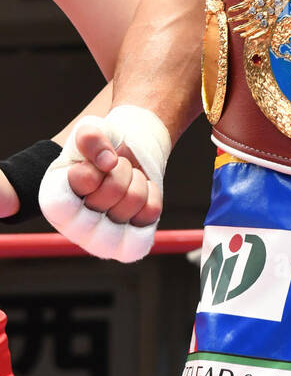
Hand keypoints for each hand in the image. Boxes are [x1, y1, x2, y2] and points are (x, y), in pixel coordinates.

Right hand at [39, 106, 170, 261]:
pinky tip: (138, 192)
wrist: (125, 160)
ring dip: (137, 179)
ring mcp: (101, 241)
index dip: (88, 175)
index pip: (65, 202)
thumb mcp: (90, 131)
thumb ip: (89, 137)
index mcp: (53, 201)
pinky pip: (151, 212)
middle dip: (120, 169)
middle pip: (110, 193)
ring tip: (127, 179)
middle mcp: (73, 228)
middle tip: (115, 168)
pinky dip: (151, 193)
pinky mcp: (128, 244)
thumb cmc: (101, 148)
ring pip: (133, 201)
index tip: (91, 165)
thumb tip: (108, 162)